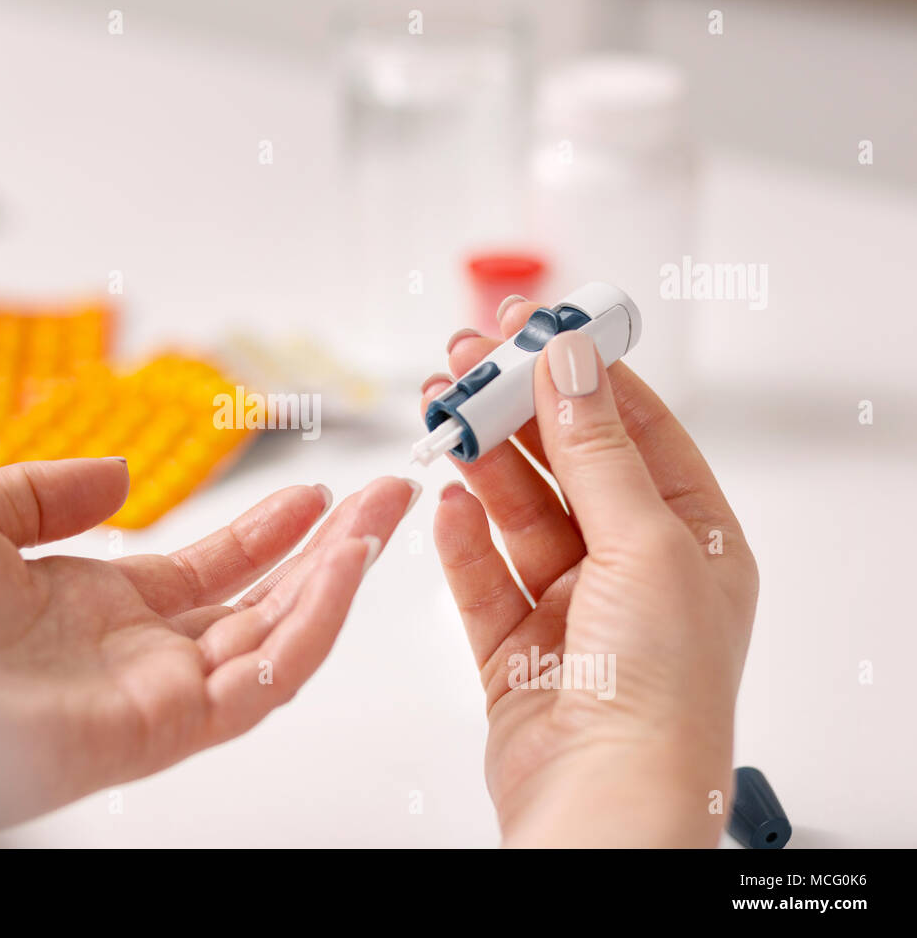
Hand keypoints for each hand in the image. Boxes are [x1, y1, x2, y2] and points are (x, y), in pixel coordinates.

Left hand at [0, 459, 416, 825]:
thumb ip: (50, 492)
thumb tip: (123, 475)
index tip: (318, 492)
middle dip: (330, 548)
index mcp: (103, 607)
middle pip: (263, 600)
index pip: (213, 570)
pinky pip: (261, 680)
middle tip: (387, 497)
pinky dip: (312, 626)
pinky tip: (343, 570)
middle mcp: (143, 652)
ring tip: (381, 523)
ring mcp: (160, 692)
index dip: (269, 531)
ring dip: (336, 581)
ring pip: (278, 640)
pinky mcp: (167, 726)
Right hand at [422, 301, 757, 845]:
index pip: (634, 431)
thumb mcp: (643, 543)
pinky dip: (459, 538)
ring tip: (439, 413)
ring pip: (515, 514)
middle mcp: (631, 569)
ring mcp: (570, 607)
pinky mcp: (514, 645)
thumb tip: (571, 360)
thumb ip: (597, 449)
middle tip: (463, 361)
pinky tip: (444, 501)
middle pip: (565, 466)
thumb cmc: (659, 690)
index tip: (533, 326)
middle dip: (514, 411)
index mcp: (690, 541)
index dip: (582, 374)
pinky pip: (480, 575)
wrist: (604, 802)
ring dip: (479, 463)